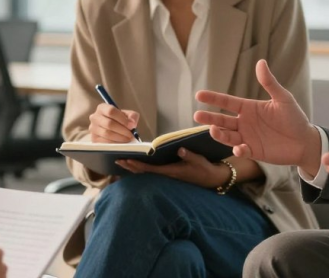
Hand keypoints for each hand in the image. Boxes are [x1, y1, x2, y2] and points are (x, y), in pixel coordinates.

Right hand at [89, 102, 139, 142]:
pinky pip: (104, 142)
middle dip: (122, 130)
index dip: (122, 119)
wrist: (112, 128)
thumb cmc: (119, 120)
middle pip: (109, 123)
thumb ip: (132, 116)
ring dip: (120, 137)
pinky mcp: (94, 139)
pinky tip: (121, 143)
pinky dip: (115, 143)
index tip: (132, 126)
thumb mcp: (127, 114)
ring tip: (128, 139)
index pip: (111, 111)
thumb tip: (132, 123)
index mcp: (102, 108)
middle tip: (131, 135)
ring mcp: (93, 128)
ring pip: (107, 133)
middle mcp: (95, 117)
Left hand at [116, 148, 230, 188]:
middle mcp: (167, 175)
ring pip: (146, 173)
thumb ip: (189, 155)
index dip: (138, 165)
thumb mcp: (199, 160)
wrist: (211, 179)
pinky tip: (134, 165)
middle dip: (130, 166)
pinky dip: (141, 169)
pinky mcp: (169, 175)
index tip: (127, 159)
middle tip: (117, 159)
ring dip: (134, 168)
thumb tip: (180, 148)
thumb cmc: (204, 168)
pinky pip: (152, 173)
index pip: (150, 169)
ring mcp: (167, 176)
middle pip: (144, 172)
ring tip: (121, 161)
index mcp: (172, 172)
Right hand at [194, 60, 318, 172]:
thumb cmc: (294, 117)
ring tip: (213, 130)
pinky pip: (242, 151)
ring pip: (227, 136)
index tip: (199, 95)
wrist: (305, 141)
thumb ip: (269, 82)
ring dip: (219, 134)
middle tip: (197, 116)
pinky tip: (239, 148)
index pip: (227, 102)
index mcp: (249, 108)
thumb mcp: (282, 98)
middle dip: (209, 118)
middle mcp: (244, 123)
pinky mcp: (253, 151)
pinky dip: (238, 150)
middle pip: (222, 120)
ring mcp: (247, 138)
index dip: (213, 98)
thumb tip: (260, 62)